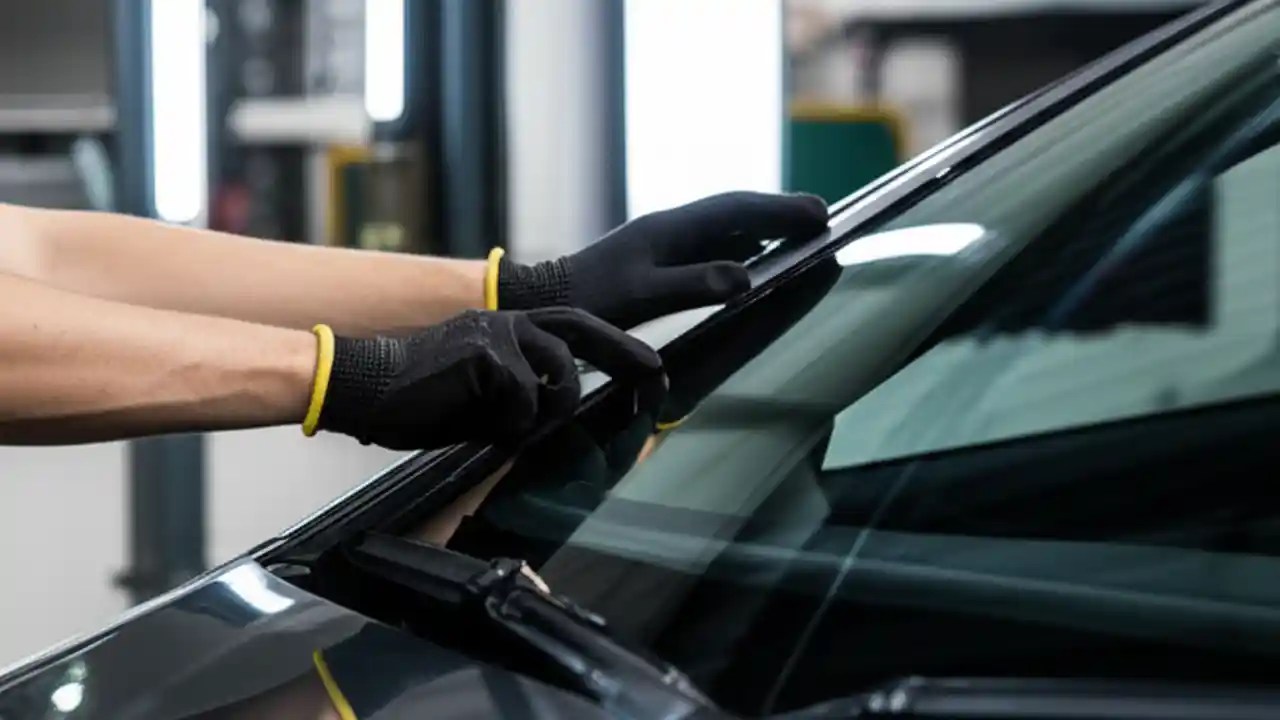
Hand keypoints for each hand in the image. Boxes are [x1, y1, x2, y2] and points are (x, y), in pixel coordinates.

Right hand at [308, 309, 664, 449]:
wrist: (365, 388)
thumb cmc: (421, 401)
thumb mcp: (485, 399)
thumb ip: (524, 398)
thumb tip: (560, 422)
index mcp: (512, 328)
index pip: (577, 329)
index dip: (618, 348)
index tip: (652, 370)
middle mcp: (510, 320)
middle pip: (584, 330)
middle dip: (628, 355)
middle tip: (658, 378)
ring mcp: (499, 331)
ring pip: (560, 374)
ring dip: (549, 412)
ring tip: (512, 430)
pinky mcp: (485, 352)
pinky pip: (524, 399)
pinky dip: (512, 424)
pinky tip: (484, 428)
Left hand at [494, 191, 828, 328]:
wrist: (543, 304)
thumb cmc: (589, 303)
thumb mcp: (642, 298)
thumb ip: (693, 284)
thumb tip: (745, 276)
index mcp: (668, 229)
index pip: (735, 210)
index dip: (779, 210)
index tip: (819, 213)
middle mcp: (669, 227)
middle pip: (734, 212)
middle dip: (779, 212)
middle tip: (823, 216)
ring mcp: (662, 241)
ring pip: (723, 226)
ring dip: (762, 227)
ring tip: (800, 234)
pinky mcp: (656, 258)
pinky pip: (710, 244)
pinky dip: (740, 245)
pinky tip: (754, 258)